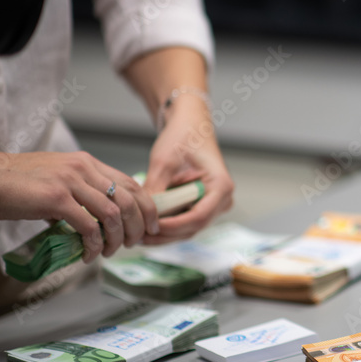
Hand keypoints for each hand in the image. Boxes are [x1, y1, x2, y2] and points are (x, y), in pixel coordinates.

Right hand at [0, 149, 158, 261]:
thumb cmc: (14, 181)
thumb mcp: (56, 177)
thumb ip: (79, 192)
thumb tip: (94, 220)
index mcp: (87, 163)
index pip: (131, 184)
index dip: (147, 208)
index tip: (150, 227)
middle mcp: (84, 168)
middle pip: (129, 200)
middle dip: (138, 227)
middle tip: (133, 244)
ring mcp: (70, 182)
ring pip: (112, 214)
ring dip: (116, 239)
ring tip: (108, 252)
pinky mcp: (55, 199)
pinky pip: (88, 226)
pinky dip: (94, 245)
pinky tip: (88, 254)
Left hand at [140, 94, 233, 244]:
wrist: (191, 125)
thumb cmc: (183, 137)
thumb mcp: (164, 162)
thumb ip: (155, 189)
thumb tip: (140, 214)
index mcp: (221, 186)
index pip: (197, 217)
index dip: (172, 226)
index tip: (147, 228)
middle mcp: (223, 200)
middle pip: (194, 227)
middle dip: (165, 233)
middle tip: (137, 236)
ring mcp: (215, 204)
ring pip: (189, 228)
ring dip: (165, 234)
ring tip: (138, 234)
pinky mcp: (204, 205)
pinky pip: (186, 222)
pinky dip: (168, 226)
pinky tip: (147, 227)